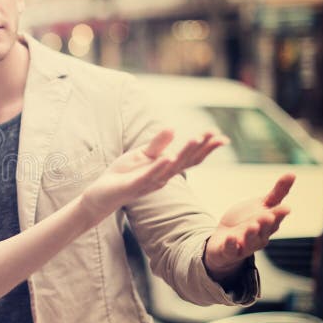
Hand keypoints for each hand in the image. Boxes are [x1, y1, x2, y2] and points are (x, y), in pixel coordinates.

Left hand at [82, 129, 225, 219]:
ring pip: (171, 168)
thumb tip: (172, 128)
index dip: (205, 148)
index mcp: (165, 169)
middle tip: (218, 137)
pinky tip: (168, 157)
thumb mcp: (141, 155)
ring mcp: (149, 182)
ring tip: (196, 139)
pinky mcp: (133, 185)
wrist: (101, 194)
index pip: (190, 158)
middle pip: (186, 163)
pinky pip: (149, 176)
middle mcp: (162, 177)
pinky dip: (159, 167)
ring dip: (184, 154)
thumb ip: (157, 144)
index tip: (221, 136)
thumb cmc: (123, 175)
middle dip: (202, 149)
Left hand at [204, 173, 294, 281]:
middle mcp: (259, 236)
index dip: (279, 214)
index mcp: (268, 224)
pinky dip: (231, 244)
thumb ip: (277, 192)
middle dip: (266, 223)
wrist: (224, 241)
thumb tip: (292, 173)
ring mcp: (244, 245)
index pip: (275, 218)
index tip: (285, 207)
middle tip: (268, 215)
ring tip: (252, 226)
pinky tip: (231, 238)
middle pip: (264, 230)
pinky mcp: (229, 251)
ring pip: (249, 241)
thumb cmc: (247, 221)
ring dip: (251, 234)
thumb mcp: (262, 205)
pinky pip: (230, 249)